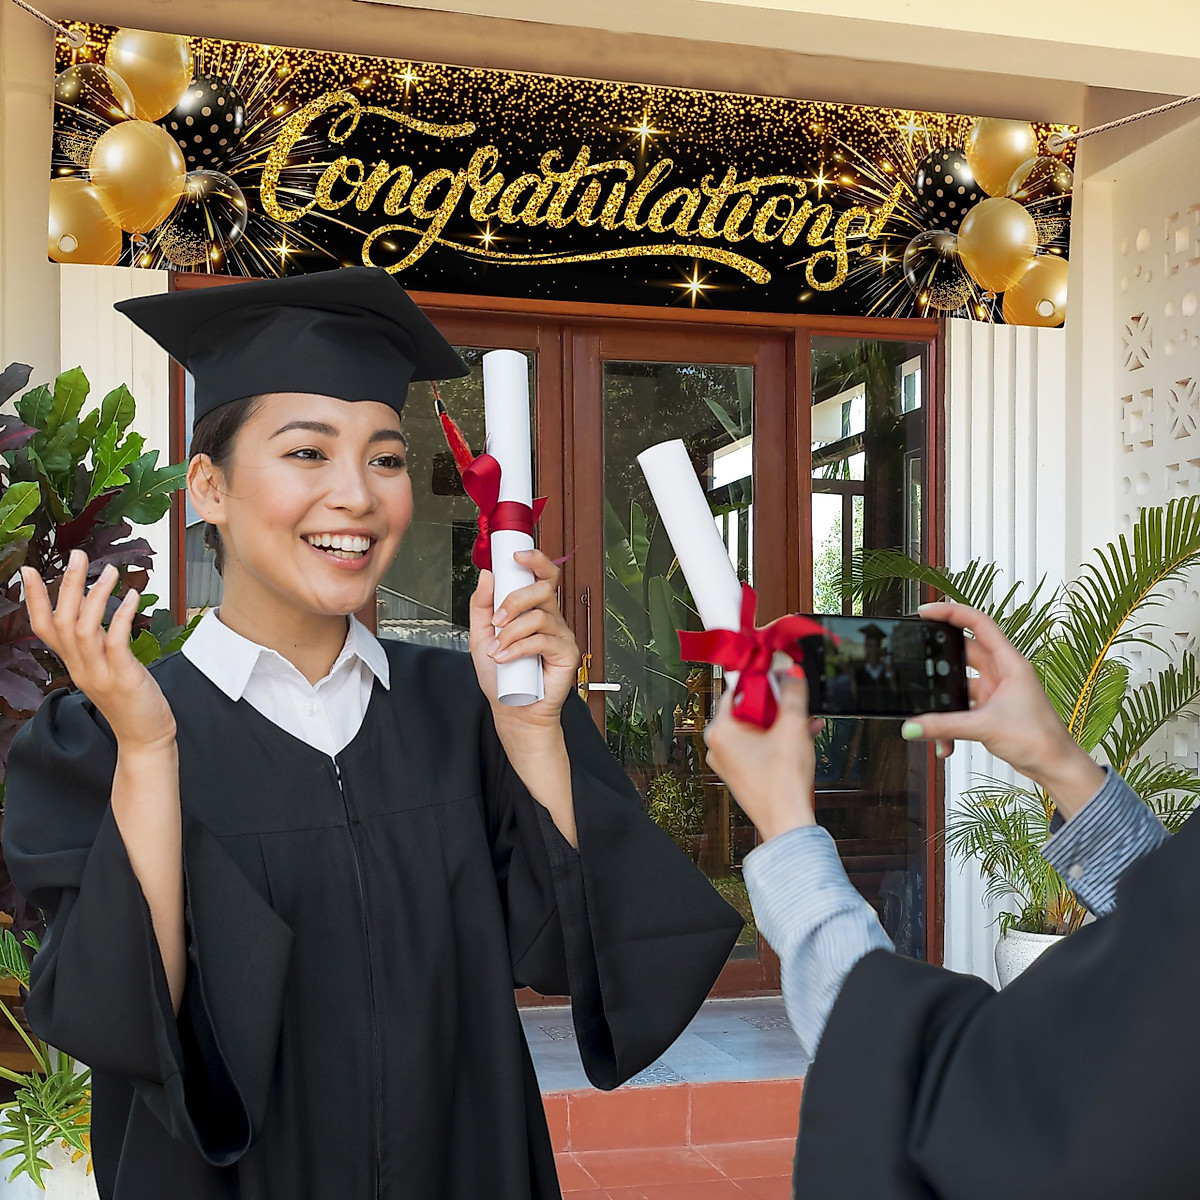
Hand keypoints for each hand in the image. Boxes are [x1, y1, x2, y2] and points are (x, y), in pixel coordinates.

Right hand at [22, 550, 176, 750]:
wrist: (145, 737)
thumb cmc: (130, 701)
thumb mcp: (105, 671)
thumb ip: (96, 647)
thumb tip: (99, 616)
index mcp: (74, 664)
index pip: (44, 629)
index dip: (35, 600)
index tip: (30, 571)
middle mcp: (80, 667)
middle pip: (63, 620)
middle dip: (68, 585)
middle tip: (78, 555)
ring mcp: (99, 673)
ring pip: (84, 628)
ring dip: (96, 596)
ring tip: (109, 570)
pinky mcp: (122, 677)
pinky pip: (115, 641)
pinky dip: (121, 616)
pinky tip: (132, 597)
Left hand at [468, 549, 580, 741]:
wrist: (512, 709)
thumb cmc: (501, 675)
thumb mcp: (480, 635)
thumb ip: (481, 605)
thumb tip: (487, 575)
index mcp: (534, 609)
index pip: (543, 576)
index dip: (535, 560)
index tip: (517, 556)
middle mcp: (551, 618)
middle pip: (543, 589)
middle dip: (515, 599)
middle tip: (497, 618)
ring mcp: (561, 635)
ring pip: (539, 617)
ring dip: (511, 631)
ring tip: (497, 648)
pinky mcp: (567, 654)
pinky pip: (542, 641)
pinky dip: (518, 648)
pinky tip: (505, 659)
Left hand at [703, 669, 823, 842]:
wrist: (788, 822)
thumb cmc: (783, 782)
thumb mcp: (792, 726)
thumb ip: (793, 694)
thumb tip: (792, 673)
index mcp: (720, 731)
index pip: (737, 691)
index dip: (762, 681)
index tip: (780, 675)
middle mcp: (718, 746)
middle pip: (748, 710)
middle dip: (777, 704)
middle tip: (795, 699)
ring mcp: (729, 762)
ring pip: (757, 729)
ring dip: (782, 722)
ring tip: (806, 719)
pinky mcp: (742, 774)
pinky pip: (759, 747)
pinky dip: (778, 739)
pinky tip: (804, 736)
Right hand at [903, 603, 1104, 817]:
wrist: (1054, 767)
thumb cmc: (1041, 739)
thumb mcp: (984, 727)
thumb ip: (944, 726)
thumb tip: (914, 726)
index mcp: (1010, 663)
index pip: (978, 623)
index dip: (952, 612)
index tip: (926, 611)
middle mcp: (1002, 673)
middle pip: (962, 653)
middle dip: (939, 662)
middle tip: (916, 661)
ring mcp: (995, 692)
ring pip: (959, 685)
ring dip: (944, 702)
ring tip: (931, 715)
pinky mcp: (990, 710)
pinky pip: (961, 709)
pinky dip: (950, 722)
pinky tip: (945, 740)